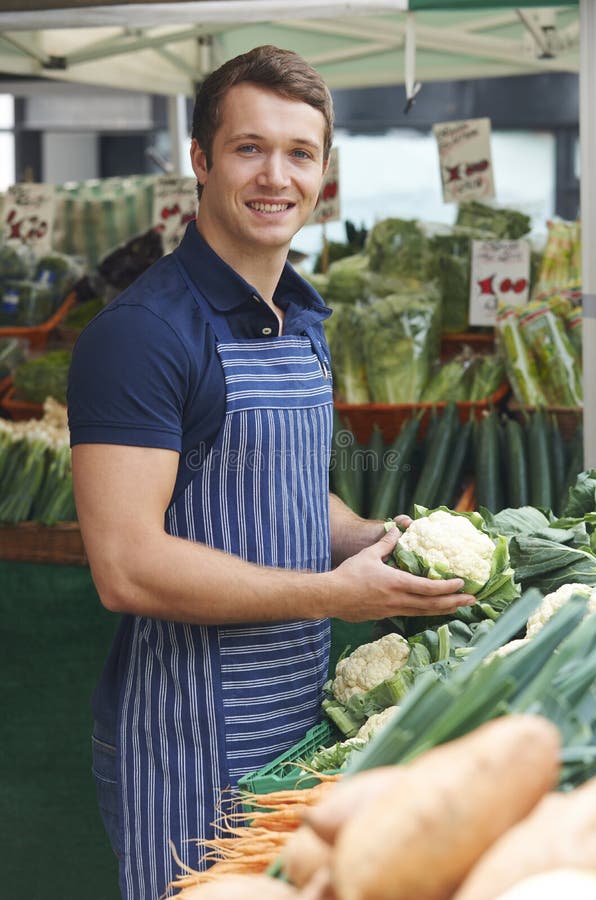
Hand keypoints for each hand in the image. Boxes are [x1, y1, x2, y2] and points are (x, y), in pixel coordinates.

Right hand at [328, 526, 475, 621]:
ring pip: (424, 613)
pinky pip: (411, 614)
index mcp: (397, 583)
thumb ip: (386, 543)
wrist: (332, 597)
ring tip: (458, 608)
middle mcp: (399, 600)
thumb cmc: (349, 574)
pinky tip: (431, 610)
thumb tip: (397, 530)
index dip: (448, 587)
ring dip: (443, 610)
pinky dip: (425, 612)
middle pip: (433, 605)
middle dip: (454, 603)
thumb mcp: (369, 554)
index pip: (429, 588)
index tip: (462, 583)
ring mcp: (393, 610)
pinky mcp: (385, 616)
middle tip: (472, 600)